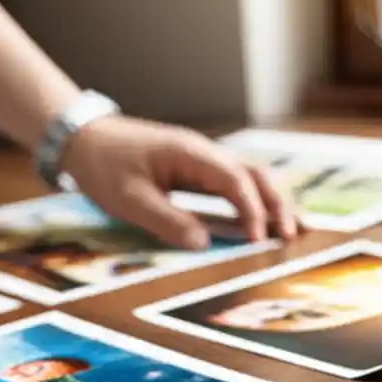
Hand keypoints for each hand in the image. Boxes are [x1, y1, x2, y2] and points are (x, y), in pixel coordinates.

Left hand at [61, 116, 299, 247]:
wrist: (84, 138)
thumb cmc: (103, 165)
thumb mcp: (127, 198)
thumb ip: (166, 219)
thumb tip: (204, 243)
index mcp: (190, 154)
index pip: (234, 180)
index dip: (252, 209)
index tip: (259, 238)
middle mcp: (205, 153)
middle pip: (256, 174)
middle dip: (278, 204)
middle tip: (293, 236)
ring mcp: (204, 160)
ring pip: (252, 178)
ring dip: (275, 202)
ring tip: (297, 229)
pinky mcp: (199, 171)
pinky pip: (237, 185)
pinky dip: (258, 202)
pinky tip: (270, 221)